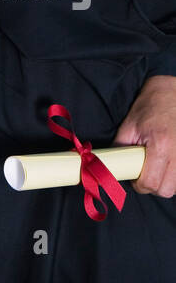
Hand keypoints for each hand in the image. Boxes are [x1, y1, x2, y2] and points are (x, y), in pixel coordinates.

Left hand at [115, 75, 175, 196]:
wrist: (171, 92)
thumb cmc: (150, 106)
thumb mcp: (130, 124)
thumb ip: (121, 146)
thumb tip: (113, 164)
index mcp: (160, 145)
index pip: (150, 182)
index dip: (139, 185)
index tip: (134, 179)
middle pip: (166, 190)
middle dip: (152, 186)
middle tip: (145, 174)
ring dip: (165, 183)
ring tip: (157, 167)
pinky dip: (174, 177)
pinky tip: (167, 164)